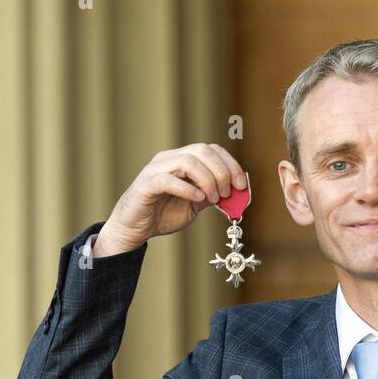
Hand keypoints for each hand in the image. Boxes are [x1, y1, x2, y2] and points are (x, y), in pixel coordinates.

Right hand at [92, 143, 247, 255]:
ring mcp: (157, 169)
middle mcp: (169, 159)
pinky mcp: (147, 183)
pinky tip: (197, 199)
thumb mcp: (195, 205)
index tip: (242, 184)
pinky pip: (169, 179)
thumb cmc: (163, 214)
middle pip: (202, 150)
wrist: (136, 229)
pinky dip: (187, 188)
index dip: (230, 164)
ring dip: (207, 180)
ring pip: (188, 161)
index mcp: (182, 160)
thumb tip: (235, 193)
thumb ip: (212, 195)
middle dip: (221, 171)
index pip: (211, 149)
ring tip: (212, 198)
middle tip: (226, 193)